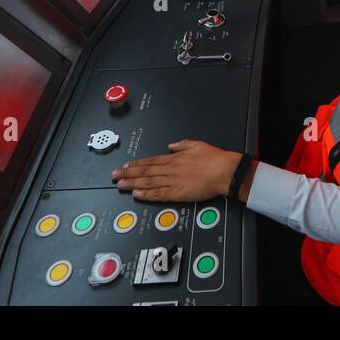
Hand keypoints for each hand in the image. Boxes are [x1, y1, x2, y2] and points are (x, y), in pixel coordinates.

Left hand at [111, 140, 239, 200]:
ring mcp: (173, 181)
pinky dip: (146, 194)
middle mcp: (171, 169)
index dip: (137, 164)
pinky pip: (159, 194)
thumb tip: (171, 146)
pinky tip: (136, 195)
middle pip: (145, 171)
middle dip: (128, 174)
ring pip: (148, 182)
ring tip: (120, 185)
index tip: (125, 166)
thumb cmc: (214, 158)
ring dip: (133, 184)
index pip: (151, 161)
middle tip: (114, 176)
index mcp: (175, 158)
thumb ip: (182, 145)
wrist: (225, 171)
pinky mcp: (178, 193)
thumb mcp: (197, 145)